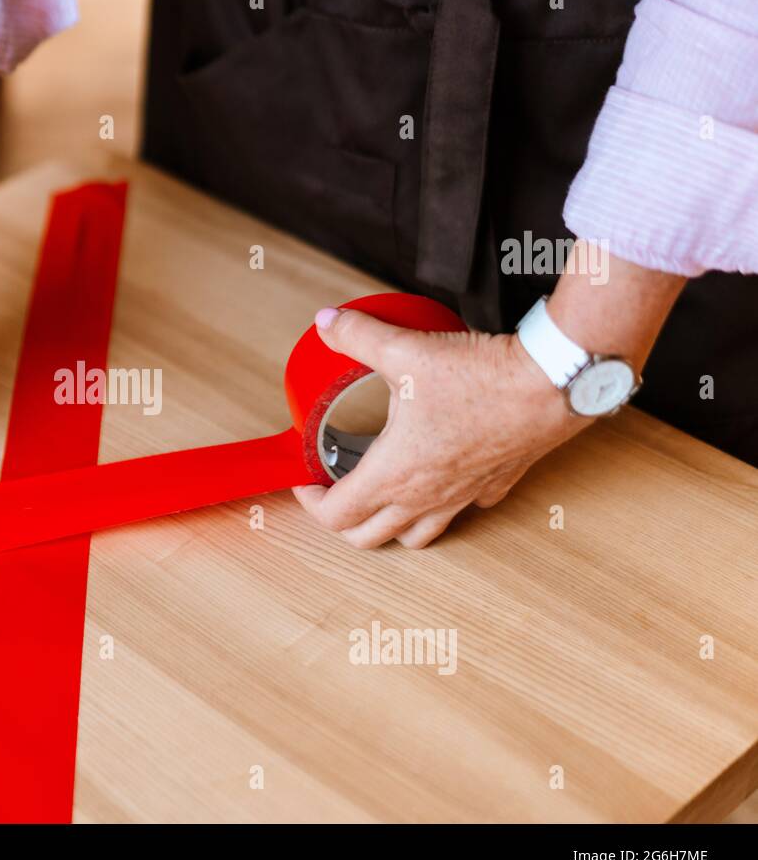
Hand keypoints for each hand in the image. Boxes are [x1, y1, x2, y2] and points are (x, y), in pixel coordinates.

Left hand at [292, 306, 589, 548]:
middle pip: (369, 538)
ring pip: (416, 537)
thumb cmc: (481, 377)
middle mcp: (425, 496)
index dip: (311, 502)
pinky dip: (442, 505)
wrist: (552, 385)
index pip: (335, 515)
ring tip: (379, 498)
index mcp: (393, 473)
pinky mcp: (493, 485)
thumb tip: (327, 322)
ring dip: (390, 526)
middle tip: (333, 493)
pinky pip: (462, 510)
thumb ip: (358, 335)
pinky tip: (439, 478)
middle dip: (342, 522)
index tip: (307, 481)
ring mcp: (461, 497)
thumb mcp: (405, 349)